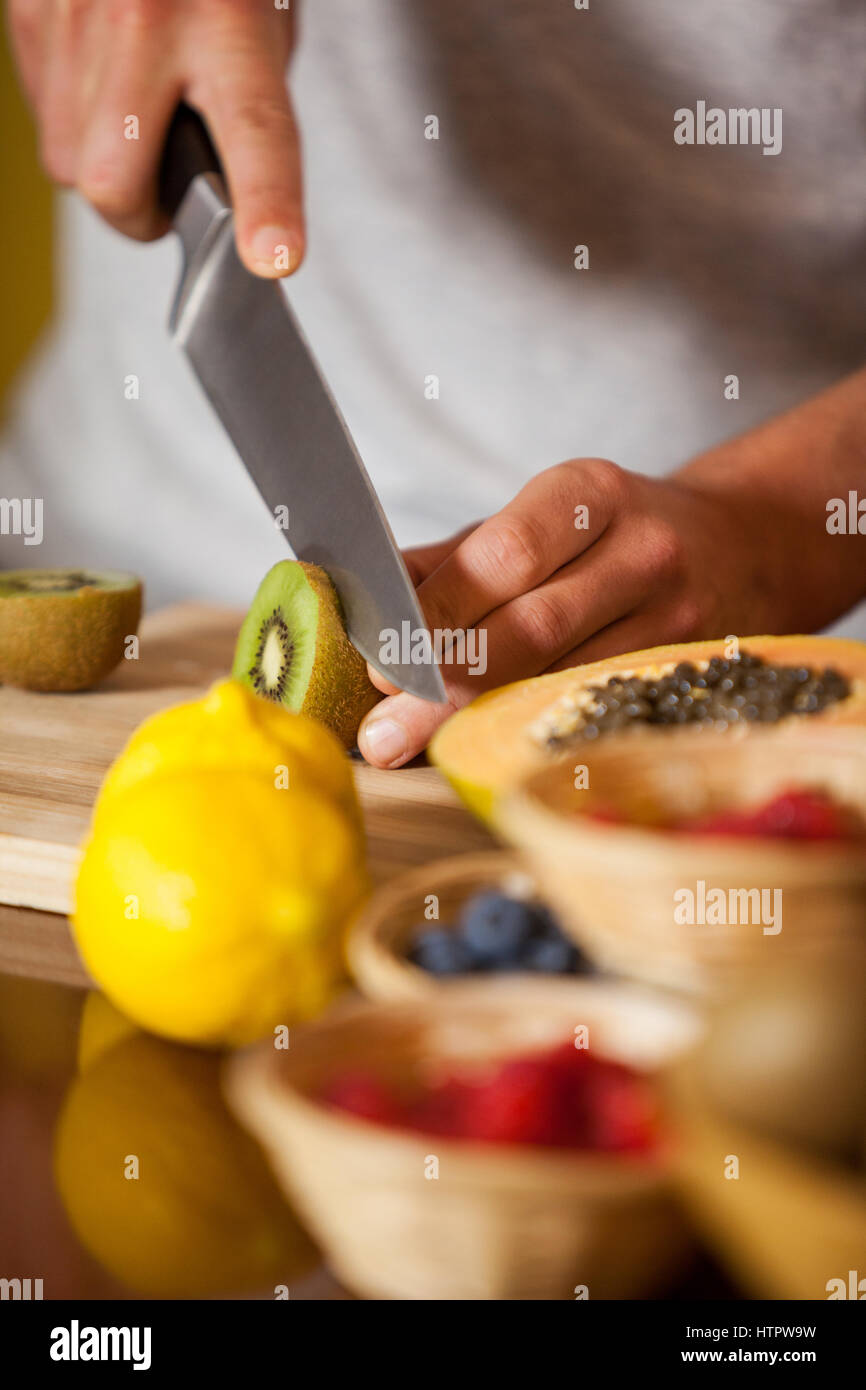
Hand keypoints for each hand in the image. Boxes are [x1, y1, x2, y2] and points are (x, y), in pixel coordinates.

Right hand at [7, 0, 302, 276]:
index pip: (255, 131)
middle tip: (166, 206)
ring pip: (69, 164)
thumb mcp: (262, 23)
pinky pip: (45, 119)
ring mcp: (74, 13)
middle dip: (137, 217)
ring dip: (106, 170)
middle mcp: (145, 15)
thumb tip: (220, 188)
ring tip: (138, 124)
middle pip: (114, 183)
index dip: (266, 205)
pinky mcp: (28, 12)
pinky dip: (75, 126)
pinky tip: (105, 85)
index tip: (273, 257)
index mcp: (230, 19)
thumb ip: (245, 106)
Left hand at [357, 435, 850, 768]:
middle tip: (381, 731)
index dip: (438, 612)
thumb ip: (452, 560)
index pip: (505, 554)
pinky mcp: (689, 674)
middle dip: (445, 684)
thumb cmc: (610, 534)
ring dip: (477, 720)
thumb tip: (359, 600)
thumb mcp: (539, 517)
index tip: (378, 659)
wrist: (744, 547)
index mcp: (589, 493)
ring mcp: (674, 619)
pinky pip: (594, 710)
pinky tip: (481, 754)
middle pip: (533, 629)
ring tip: (409, 747)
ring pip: (563, 681)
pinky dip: (529, 732)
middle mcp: (640, 551)